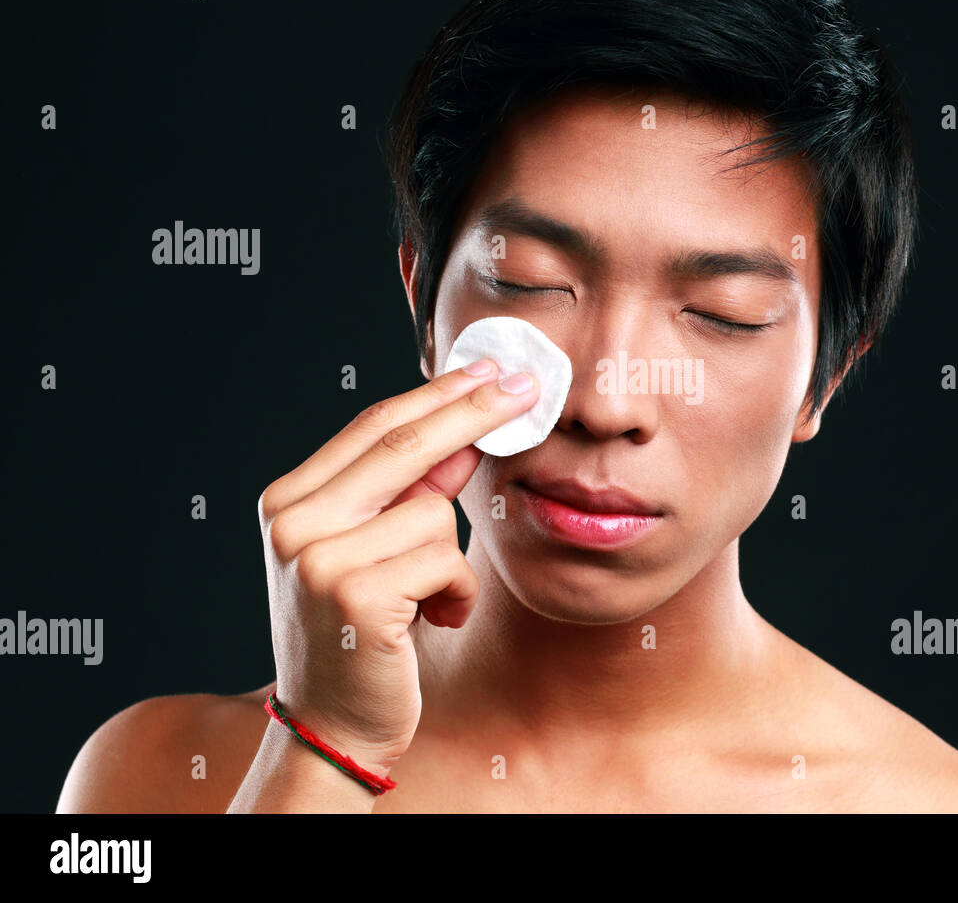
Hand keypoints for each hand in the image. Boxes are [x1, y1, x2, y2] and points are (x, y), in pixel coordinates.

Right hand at [256, 361, 537, 773]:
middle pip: (404, 444)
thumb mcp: (374, 551)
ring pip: (436, 512)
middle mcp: (293, 523)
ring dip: (451, 560)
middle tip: (528, 386)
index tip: (487, 370)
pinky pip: (447, 561)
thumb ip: (409, 492)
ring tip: (424, 602)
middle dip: (475, 412)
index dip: (436, 394)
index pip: (372, 426)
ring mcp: (319, 558)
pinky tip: (430, 623)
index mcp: (288, 501)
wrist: (333, 727)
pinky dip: (456, 594)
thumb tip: (467, 434)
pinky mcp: (357, 595)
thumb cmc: (361, 635)